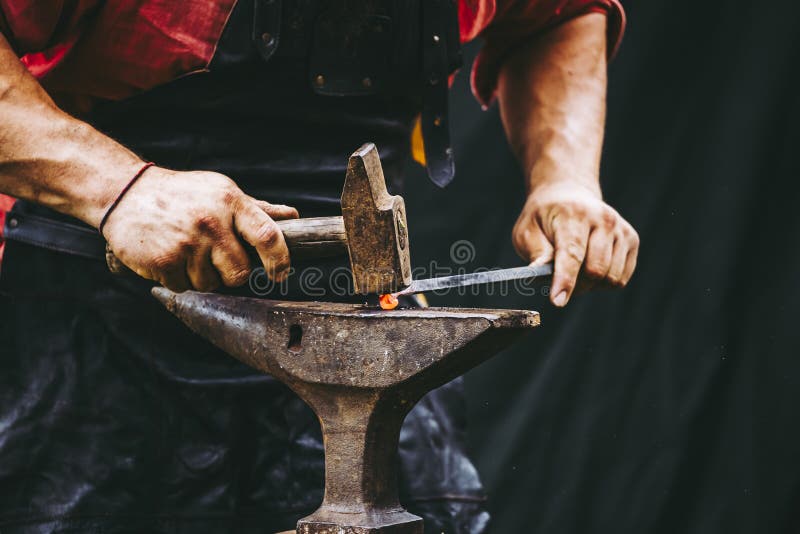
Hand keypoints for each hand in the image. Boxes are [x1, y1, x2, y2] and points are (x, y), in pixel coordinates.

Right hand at [101, 166, 298, 291]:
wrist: (124, 192)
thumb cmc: (181, 194)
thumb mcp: (220, 191)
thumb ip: (255, 209)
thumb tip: (292, 217)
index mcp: (230, 202)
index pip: (268, 236)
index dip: (280, 260)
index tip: (280, 274)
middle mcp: (211, 222)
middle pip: (240, 273)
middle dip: (231, 274)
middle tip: (216, 259)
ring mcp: (186, 243)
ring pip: (210, 284)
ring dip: (200, 275)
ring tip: (186, 250)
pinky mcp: (163, 261)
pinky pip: (183, 287)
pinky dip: (177, 278)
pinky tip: (168, 256)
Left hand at [512, 181, 638, 306]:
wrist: (568, 195)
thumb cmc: (544, 218)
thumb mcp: (527, 232)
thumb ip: (535, 253)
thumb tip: (539, 275)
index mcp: (573, 214)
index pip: (572, 253)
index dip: (565, 280)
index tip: (557, 301)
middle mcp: (603, 219)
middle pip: (595, 271)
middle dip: (576, 286)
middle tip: (558, 282)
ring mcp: (620, 229)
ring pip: (611, 278)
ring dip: (590, 285)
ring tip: (575, 270)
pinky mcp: (631, 239)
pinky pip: (621, 279)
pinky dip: (604, 282)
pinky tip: (590, 266)